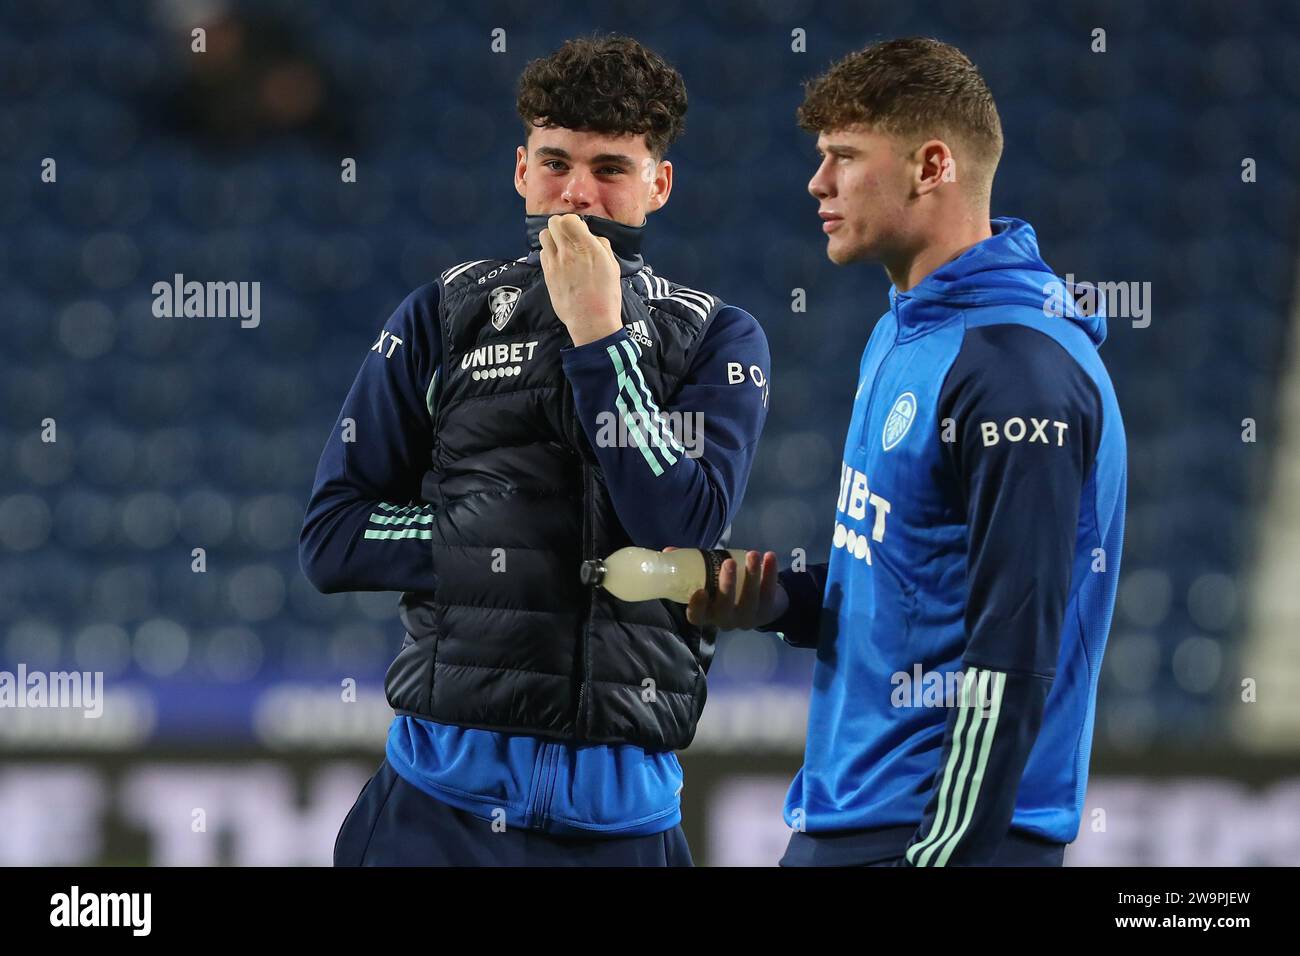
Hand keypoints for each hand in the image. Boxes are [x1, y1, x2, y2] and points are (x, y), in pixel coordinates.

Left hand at [538, 213, 622, 345]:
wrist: (591, 320)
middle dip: (561, 226)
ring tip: (561, 248)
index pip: (569, 219)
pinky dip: (549, 253)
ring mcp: (555, 263)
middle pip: (553, 223)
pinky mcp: (547, 275)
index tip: (579, 230)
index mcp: (588, 248)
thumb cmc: (606, 295)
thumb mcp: (612, 266)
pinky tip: (558, 262)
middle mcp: (568, 252)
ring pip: (544, 236)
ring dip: (552, 238)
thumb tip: (592, 237)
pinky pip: (543, 253)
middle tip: (568, 236)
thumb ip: (602, 246)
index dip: (573, 222)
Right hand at [665, 548, 783, 629]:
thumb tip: (668, 552)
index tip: (700, 591)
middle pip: (726, 608)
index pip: (697, 617)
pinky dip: (770, 574)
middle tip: (728, 563)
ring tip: (753, 554)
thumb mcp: (707, 580)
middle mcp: (727, 620)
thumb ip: (690, 567)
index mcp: (708, 614)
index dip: (698, 607)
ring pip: (750, 600)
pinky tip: (769, 557)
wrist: (763, 604)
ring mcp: (749, 618)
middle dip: (727, 586)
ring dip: (752, 576)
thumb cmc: (726, 589)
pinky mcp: (768, 610)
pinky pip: (769, 593)